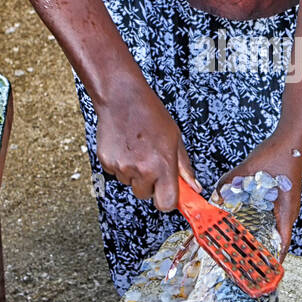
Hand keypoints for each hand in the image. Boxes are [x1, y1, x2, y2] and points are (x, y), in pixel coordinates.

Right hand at [93, 71, 200, 211]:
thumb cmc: (150, 114)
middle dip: (149, 184)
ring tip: (137, 150)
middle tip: (150, 162)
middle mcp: (142, 169)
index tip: (166, 193)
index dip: (166, 200)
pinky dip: (120, 164)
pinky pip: (115, 174)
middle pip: (145, 195)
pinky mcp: (107, 162)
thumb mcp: (175, 139)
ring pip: (130, 184)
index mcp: (163, 165)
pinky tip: (125, 147)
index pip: (166, 204)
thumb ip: (184, 167)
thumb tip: (194, 187)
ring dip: (133, 173)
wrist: (122, 98)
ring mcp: (122, 167)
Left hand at [216, 133, 301, 259]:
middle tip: (247, 260)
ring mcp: (287, 204)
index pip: (282, 243)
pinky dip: (260, 220)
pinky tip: (246, 219)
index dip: (272, 259)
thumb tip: (214, 195)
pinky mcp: (283, 197)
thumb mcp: (249, 169)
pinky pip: (272, 215)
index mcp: (286, 210)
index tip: (263, 271)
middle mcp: (289, 211)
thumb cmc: (279, 155)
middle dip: (262, 250)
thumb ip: (230, 182)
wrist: (293, 139)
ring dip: (261, 235)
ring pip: (274, 227)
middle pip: (277, 238)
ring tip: (245, 244)